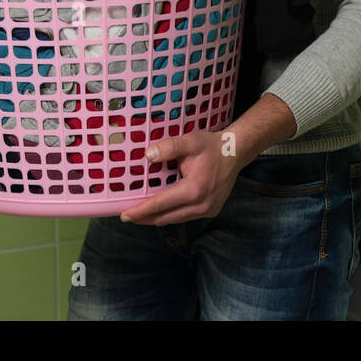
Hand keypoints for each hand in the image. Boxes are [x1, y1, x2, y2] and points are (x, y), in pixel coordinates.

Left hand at [118, 130, 244, 226]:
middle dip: (144, 218)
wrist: (236, 152)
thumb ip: (168, 147)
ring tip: (141, 214)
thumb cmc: (212, 146)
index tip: (124, 215)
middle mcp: (201, 205)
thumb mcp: (190, 141)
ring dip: (157, 218)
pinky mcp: (210, 211)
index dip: (140, 211)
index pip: (160, 205)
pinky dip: (170, 215)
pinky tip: (161, 209)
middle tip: (127, 216)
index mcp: (193, 190)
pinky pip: (184, 217)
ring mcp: (207, 210)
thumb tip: (148, 155)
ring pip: (175, 220)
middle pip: (165, 218)